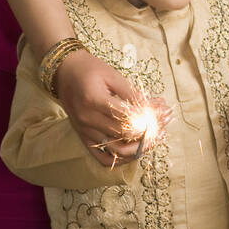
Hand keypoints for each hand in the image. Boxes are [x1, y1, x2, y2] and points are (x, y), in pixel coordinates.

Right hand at [55, 50, 163, 169]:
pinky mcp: (84, 139)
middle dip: (148, 131)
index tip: (163, 113)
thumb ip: (134, 94)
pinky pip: (103, 158)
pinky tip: (135, 150)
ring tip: (153, 137)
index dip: (148, 118)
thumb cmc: (91, 70)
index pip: (127, 118)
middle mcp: (87, 120)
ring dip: (139, 148)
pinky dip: (121, 159)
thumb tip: (156, 108)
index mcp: (94, 100)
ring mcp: (84, 132)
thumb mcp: (114, 76)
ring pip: (116, 151)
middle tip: (163, 123)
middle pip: (124, 135)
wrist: (65, 72)